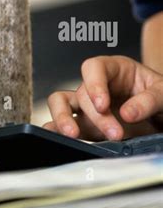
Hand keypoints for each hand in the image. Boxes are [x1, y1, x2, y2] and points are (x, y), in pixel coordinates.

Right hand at [43, 55, 162, 140]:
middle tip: (116, 135)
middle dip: (97, 116)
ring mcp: (88, 107)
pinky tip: (57, 139)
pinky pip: (61, 124)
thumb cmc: (161, 97)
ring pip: (61, 103)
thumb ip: (149, 100)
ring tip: (73, 136)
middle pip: (83, 93)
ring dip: (63, 118)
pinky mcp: (86, 126)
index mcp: (115, 70)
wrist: (162, 117)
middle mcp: (97, 87)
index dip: (94, 84)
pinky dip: (55, 131)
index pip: (93, 68)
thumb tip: (127, 114)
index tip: (103, 105)